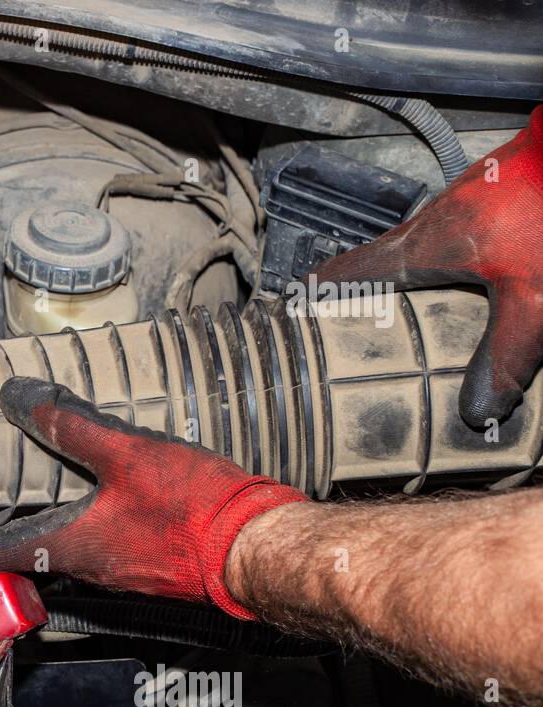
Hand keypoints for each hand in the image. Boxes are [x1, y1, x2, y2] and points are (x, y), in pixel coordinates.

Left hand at [0, 378, 305, 620]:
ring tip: (41, 485)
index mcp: (70, 546)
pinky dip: (88, 523)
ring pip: (68, 549)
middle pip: (28, 552)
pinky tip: (105, 495)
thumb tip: (19, 397)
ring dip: (47, 522)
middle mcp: (90, 568)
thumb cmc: (196, 510)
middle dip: (4, 524)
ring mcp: (122, 572)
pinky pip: (105, 547)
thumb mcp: (126, 452)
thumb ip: (70, 424)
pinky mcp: (153, 567)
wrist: (257, 547)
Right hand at [315, 105, 542, 425]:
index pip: (351, 270)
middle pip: (380, 256)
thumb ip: (505, 356)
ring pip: (418, 241)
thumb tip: (479, 411)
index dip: (319, 291)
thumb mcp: (534, 299)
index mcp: (426, 244)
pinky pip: (451, 230)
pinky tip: (466, 272)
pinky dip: (443, 255)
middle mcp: (435, 217)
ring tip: (402, 300)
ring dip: (405, 269)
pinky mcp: (492, 188)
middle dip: (362, 285)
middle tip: (346, 313)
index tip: (294, 304)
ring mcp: (463, 197)